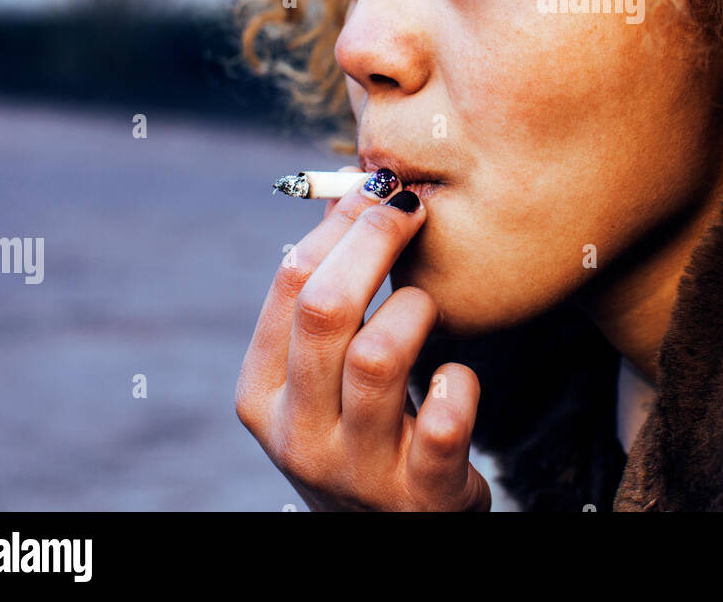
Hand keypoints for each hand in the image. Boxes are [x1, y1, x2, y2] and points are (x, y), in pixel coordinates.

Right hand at [236, 167, 490, 510]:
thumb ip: (329, 290)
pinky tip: (455, 377)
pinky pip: (444, 419)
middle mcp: (297, 432)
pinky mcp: (419, 493)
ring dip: (416, 310)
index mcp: (262, 391)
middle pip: (326, 308)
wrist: (389, 535)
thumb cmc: (360, 429)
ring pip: (379, 356)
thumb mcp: (323, 371)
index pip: (290, 281)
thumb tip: (351, 188)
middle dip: (377, 241)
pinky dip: (460, 383)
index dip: (343, 220)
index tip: (383, 186)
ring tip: (428, 307)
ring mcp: (354, 468)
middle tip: (416, 210)